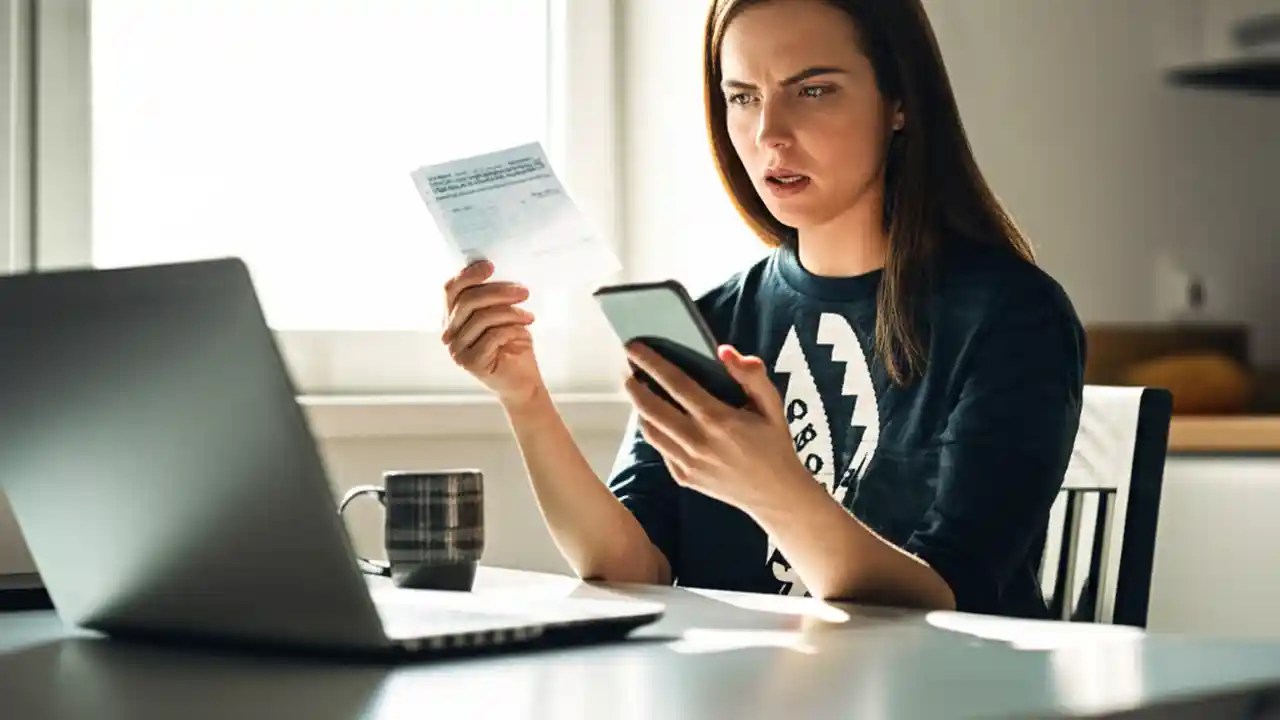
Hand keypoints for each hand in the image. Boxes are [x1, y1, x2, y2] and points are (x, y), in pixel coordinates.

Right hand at [441, 260, 545, 406]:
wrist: (524, 382)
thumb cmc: (513, 345)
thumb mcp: (504, 314)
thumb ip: (493, 297)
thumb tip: (495, 270)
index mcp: (454, 318)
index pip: (451, 290)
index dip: (468, 275)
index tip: (490, 266)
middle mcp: (450, 334)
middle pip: (468, 301)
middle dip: (498, 292)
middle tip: (523, 291)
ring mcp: (457, 350)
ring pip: (482, 317)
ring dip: (510, 312)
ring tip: (528, 316)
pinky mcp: (470, 362)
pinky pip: (492, 335)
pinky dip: (512, 329)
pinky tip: (525, 331)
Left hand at [623, 342, 810, 513]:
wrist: (775, 495)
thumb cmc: (774, 444)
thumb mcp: (772, 406)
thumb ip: (751, 375)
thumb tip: (724, 351)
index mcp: (718, 419)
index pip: (676, 383)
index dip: (652, 363)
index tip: (634, 347)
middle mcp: (697, 441)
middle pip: (652, 407)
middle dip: (634, 384)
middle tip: (627, 367)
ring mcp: (687, 462)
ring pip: (650, 429)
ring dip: (638, 407)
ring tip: (635, 388)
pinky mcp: (683, 477)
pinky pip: (659, 448)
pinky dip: (651, 429)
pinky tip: (652, 417)